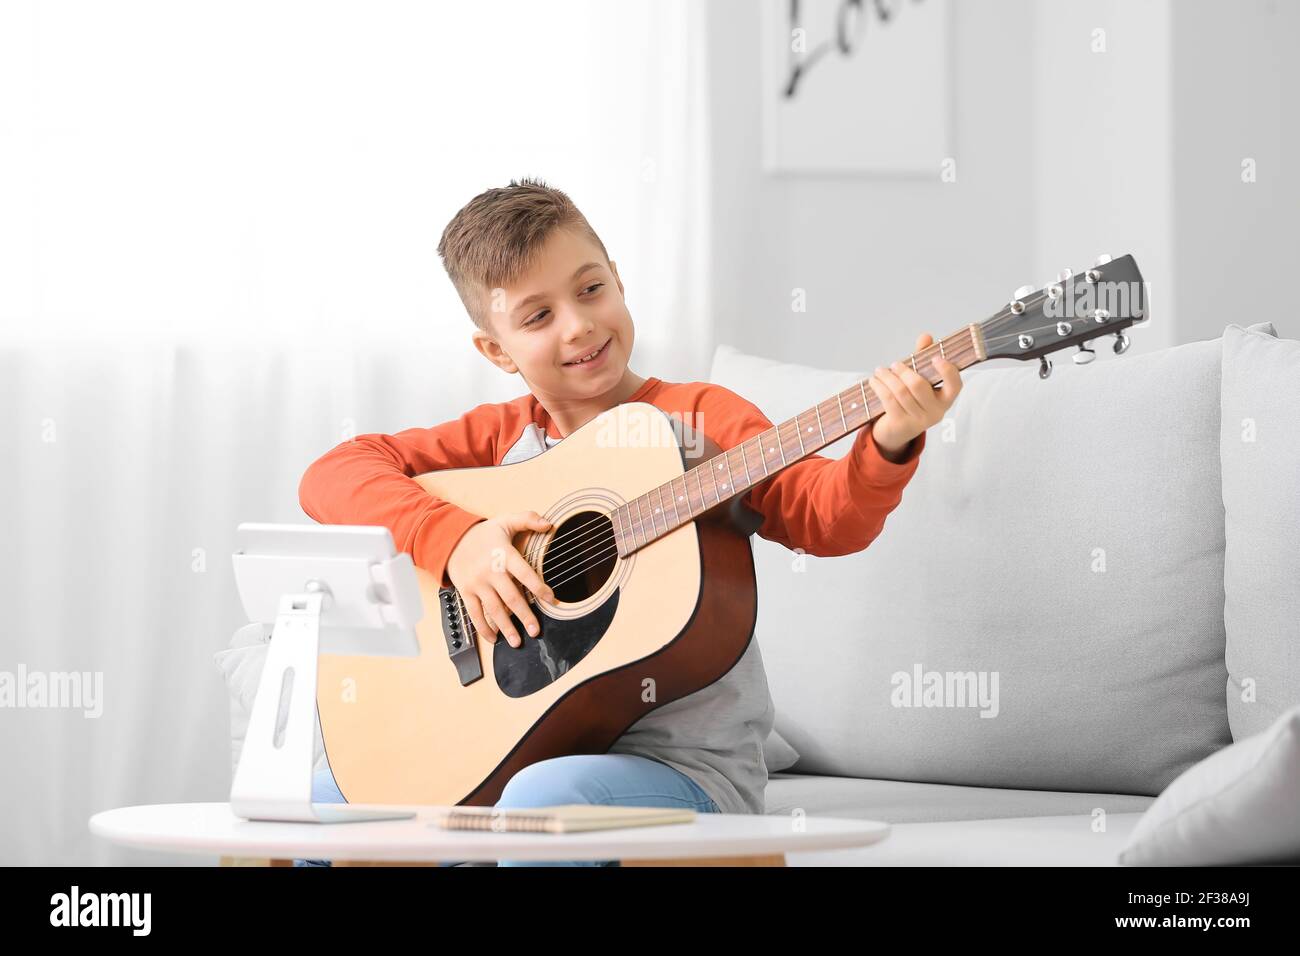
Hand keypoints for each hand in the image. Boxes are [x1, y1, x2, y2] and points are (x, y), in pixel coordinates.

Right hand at [445, 511, 555, 647]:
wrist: (451, 538)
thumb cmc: (483, 534)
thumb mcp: (505, 521)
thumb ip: (528, 519)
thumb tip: (549, 524)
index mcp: (503, 555)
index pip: (525, 573)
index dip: (539, 587)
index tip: (552, 599)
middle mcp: (491, 571)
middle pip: (511, 597)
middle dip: (525, 616)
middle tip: (536, 631)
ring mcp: (477, 584)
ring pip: (494, 609)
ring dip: (506, 627)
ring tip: (517, 641)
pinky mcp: (466, 592)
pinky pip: (475, 613)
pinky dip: (483, 627)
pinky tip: (493, 638)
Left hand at [867, 332, 963, 460]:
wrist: (897, 431)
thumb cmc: (912, 399)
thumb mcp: (920, 379)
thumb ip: (923, 358)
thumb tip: (926, 336)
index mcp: (946, 398)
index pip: (955, 385)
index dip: (948, 371)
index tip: (936, 358)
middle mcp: (936, 411)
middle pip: (919, 386)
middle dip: (904, 371)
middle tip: (894, 364)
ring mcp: (918, 420)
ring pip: (901, 392)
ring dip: (887, 378)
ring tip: (880, 370)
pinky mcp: (900, 424)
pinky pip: (889, 400)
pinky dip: (879, 387)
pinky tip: (874, 381)